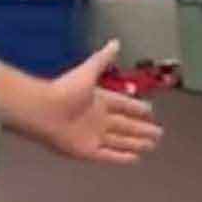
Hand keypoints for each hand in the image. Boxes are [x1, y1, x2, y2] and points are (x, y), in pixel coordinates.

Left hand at [44, 41, 163, 164]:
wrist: (42, 110)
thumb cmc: (64, 90)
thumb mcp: (87, 71)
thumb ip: (103, 59)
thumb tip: (116, 42)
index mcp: (99, 100)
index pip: (124, 105)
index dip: (137, 108)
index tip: (151, 111)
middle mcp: (98, 119)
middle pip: (126, 125)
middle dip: (142, 129)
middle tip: (158, 133)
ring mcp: (93, 136)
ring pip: (121, 141)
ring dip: (137, 143)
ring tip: (152, 145)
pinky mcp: (88, 151)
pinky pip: (109, 155)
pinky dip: (122, 158)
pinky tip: (136, 159)